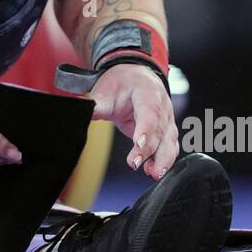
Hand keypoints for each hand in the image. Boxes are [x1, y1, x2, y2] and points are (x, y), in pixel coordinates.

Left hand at [89, 63, 178, 179]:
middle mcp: (162, 106)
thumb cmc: (121, 83)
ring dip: (163, 158)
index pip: (149, 112)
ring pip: (169, 140)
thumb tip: (82, 113)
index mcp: (148, 92)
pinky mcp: (166, 131)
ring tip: (153, 174)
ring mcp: (167, 119)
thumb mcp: (105, 90)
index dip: (145, 128)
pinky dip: (164, 160)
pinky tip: (153, 172)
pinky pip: (169, 147)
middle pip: (160, 130)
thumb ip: (96, 105)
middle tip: (135, 164)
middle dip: (149, 149)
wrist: (135, 77)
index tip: (138, 143)